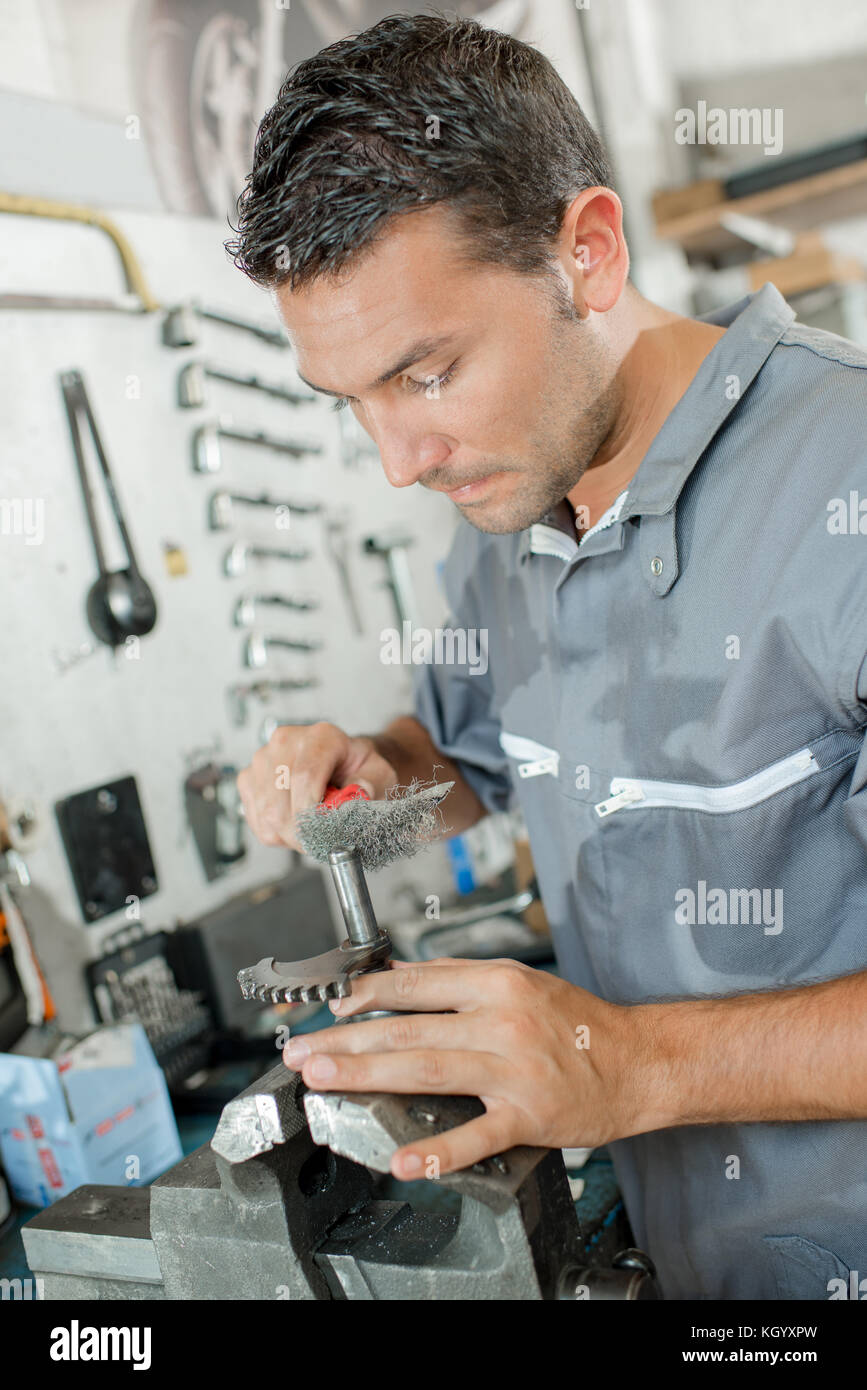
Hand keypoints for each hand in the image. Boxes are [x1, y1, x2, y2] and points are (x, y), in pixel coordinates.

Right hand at [236, 721, 397, 849]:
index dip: (310, 813)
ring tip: (310, 828)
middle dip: (300, 832)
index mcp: (321, 737)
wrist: (343, 763)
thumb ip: (371, 784)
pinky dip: (275, 832)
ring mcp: (262, 759)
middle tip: (320, 841)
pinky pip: (255, 818)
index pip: (304, 776)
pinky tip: (294, 823)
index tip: (321, 834)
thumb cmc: (359, 769)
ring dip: (288, 834)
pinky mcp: (248, 778)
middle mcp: (286, 742)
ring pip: (266, 813)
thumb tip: (358, 793)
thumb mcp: (379, 774)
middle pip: (279, 800)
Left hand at [282, 957, 653, 1177]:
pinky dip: (437, 1150)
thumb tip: (398, 980)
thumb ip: (460, 980)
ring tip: (324, 1081)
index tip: (329, 1009)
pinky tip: (403, 1160)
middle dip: (345, 1040)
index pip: (413, 984)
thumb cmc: (578, 1022)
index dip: (363, 996)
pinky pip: (475, 1134)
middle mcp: (501, 1020)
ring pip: (426, 1069)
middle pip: (407, 1028)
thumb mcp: (520, 981)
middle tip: (301, 1052)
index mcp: (495, 982)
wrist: (638, 1062)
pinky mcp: (528, 1115)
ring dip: (367, 1075)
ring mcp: (513, 1069)